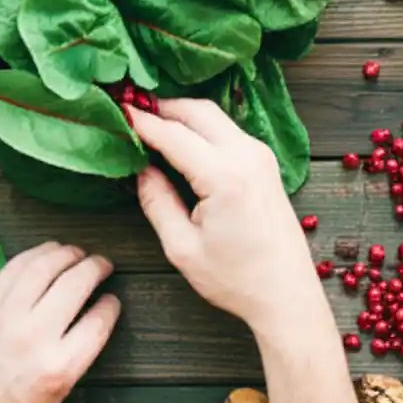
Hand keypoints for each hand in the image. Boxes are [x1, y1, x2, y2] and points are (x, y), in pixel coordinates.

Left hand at [0, 242, 119, 402]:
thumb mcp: (53, 401)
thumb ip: (72, 359)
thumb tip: (87, 322)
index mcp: (58, 368)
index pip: (98, 322)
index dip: (110, 306)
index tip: (112, 299)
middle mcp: (33, 337)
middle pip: (74, 283)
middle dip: (95, 268)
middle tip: (102, 264)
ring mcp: (4, 318)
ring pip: (43, 267)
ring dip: (65, 253)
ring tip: (76, 252)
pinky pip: (12, 270)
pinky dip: (33, 255)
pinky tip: (44, 255)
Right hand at [128, 99, 320, 330]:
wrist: (286, 293)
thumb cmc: (235, 279)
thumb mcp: (182, 248)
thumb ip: (157, 202)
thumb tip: (140, 169)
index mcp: (225, 177)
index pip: (173, 135)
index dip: (141, 122)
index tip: (115, 113)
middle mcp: (247, 156)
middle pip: (197, 111)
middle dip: (162, 108)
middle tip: (131, 114)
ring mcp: (261, 156)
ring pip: (214, 117)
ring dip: (182, 116)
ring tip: (151, 126)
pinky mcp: (266, 163)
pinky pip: (228, 131)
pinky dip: (201, 128)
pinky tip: (181, 141)